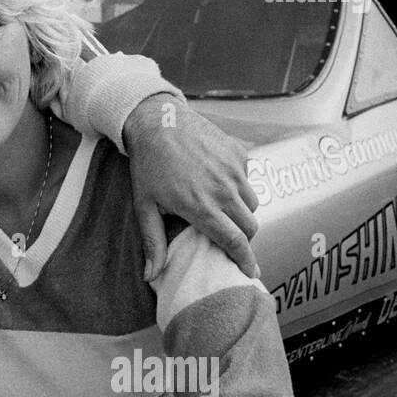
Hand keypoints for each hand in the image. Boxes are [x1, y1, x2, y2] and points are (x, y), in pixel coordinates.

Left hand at [123, 94, 258, 279]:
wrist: (158, 121)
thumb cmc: (148, 165)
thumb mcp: (144, 205)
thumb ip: (152, 241)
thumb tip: (151, 275)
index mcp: (201, 206)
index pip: (234, 241)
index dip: (245, 260)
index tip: (251, 272)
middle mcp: (223, 189)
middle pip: (250, 225)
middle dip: (243, 237)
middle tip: (229, 237)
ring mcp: (235, 169)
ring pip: (252, 203)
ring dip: (241, 212)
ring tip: (221, 209)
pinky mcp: (240, 153)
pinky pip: (249, 178)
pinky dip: (239, 186)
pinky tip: (218, 181)